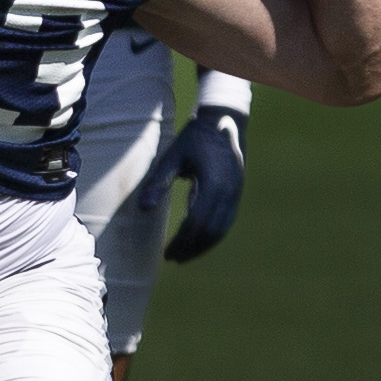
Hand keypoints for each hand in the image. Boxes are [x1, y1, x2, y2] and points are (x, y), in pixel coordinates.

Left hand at [136, 106, 247, 263]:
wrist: (223, 122)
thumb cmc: (194, 140)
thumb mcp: (172, 158)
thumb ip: (158, 183)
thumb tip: (143, 209)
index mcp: (213, 185)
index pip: (196, 223)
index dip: (181, 241)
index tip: (167, 253)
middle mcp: (229, 193)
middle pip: (211, 231)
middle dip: (192, 248)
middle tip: (173, 258)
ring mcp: (236, 194)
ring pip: (221, 229)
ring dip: (203, 245)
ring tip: (184, 255)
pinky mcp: (237, 193)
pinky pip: (226, 221)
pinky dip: (212, 235)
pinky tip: (197, 240)